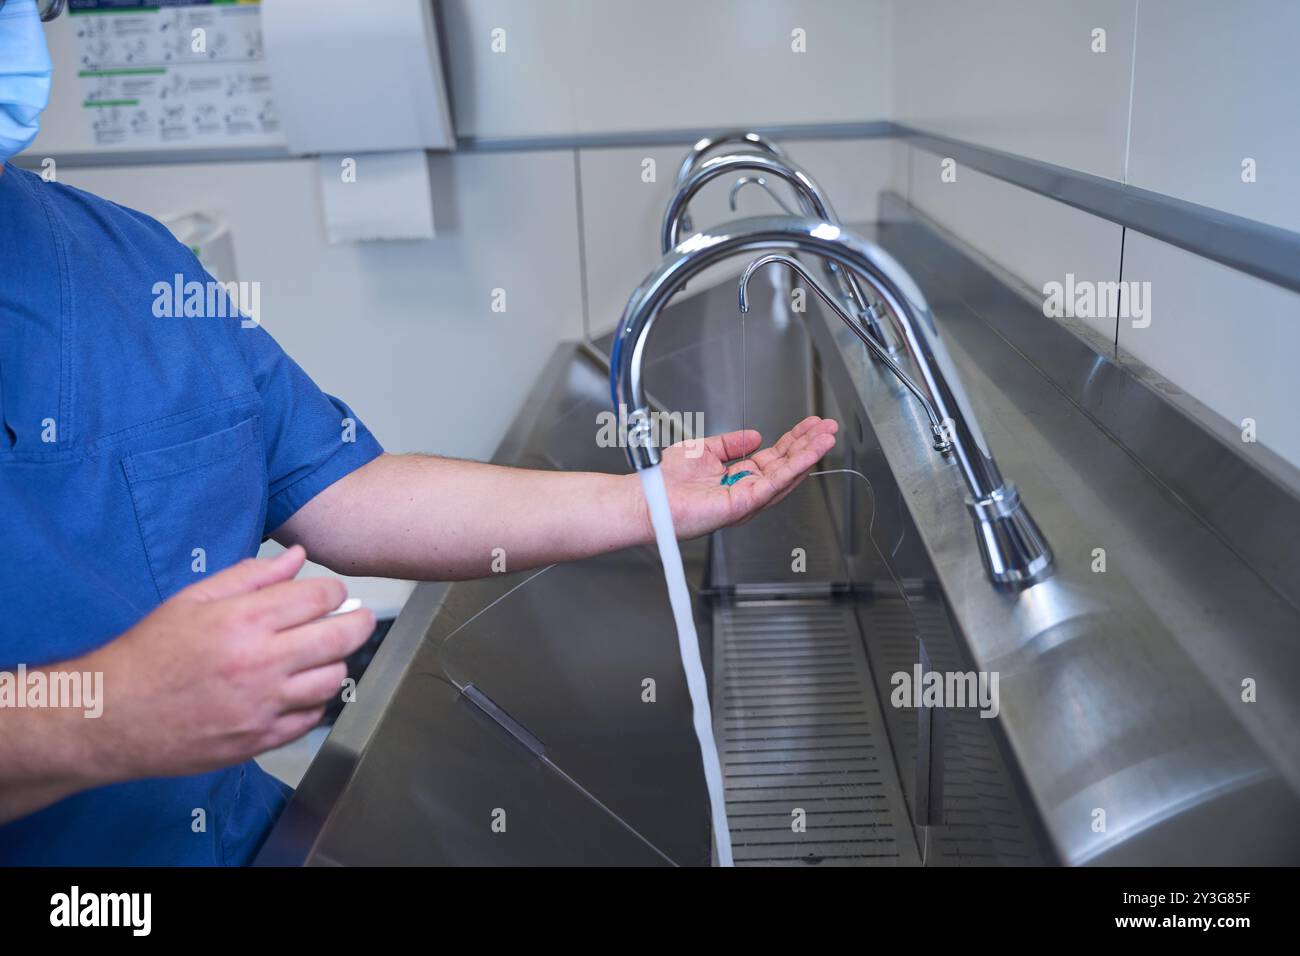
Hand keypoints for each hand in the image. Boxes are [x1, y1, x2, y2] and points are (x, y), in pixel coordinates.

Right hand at [83, 545, 374, 782]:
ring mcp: (264, 705)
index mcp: (244, 620)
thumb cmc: (149, 654)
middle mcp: (261, 663)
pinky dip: (314, 702)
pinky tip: (298, 689)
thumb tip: (297, 556)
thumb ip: (251, 576)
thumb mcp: (193, 599)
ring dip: (336, 663)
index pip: (321, 596)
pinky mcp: (260, 740)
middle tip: (355, 619)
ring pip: (334, 679)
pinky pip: (312, 718)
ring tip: (319, 656)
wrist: (111, 716)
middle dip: (358, 622)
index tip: (330, 594)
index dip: (334, 591)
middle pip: (342, 637)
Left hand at [653, 415, 837, 539]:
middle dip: (809, 446)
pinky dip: (794, 467)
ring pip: (786, 475)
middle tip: (829, 428)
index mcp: (739, 477)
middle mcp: (747, 491)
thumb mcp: (704, 449)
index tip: (811, 425)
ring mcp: (747, 500)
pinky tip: (808, 453)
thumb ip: (730, 443)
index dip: (794, 441)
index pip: (774, 458)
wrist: (649, 498)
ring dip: (809, 455)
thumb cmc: (668, 481)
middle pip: (786, 466)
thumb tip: (755, 435)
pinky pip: (774, 483)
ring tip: (827, 437)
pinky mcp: (743, 504)